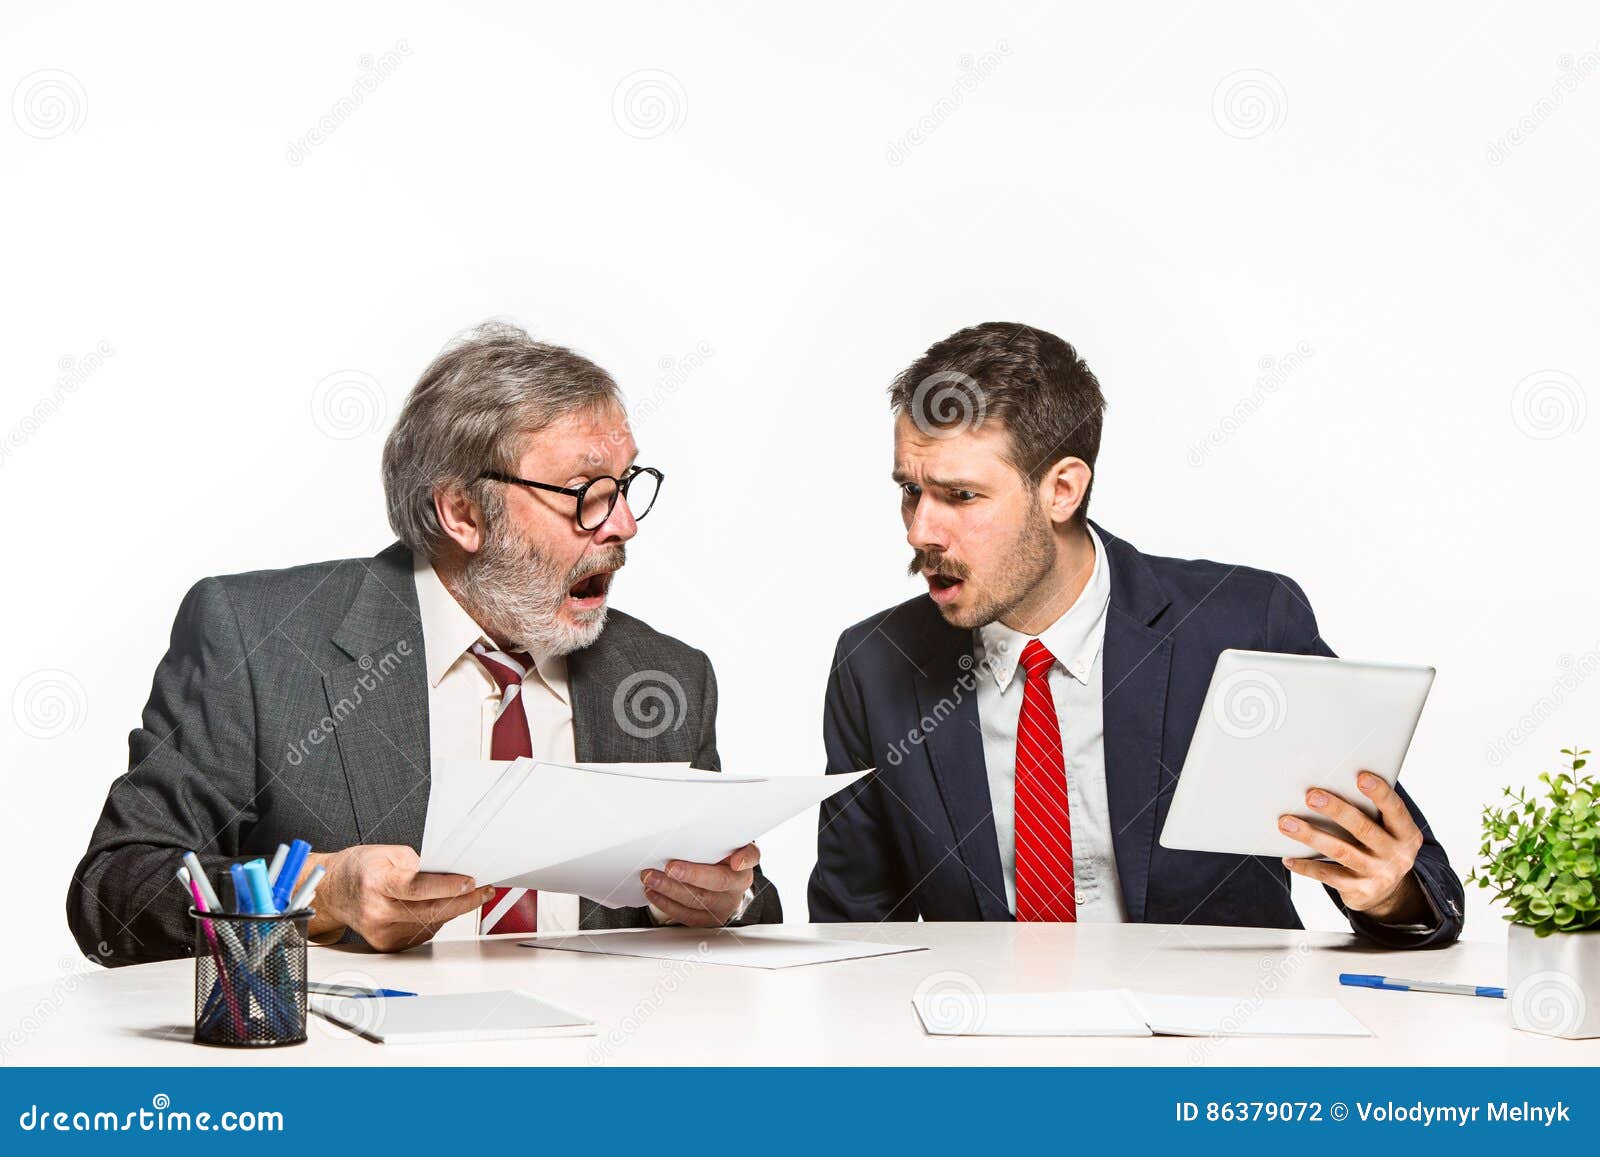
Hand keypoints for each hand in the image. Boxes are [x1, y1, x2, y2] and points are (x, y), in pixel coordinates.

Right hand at [301, 845, 495, 950]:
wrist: (331, 892)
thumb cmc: (358, 869)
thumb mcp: (386, 852)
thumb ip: (418, 863)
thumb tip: (448, 874)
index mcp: (376, 884)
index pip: (419, 888)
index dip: (449, 886)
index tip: (471, 882)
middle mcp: (377, 911)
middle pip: (430, 911)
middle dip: (463, 901)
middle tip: (483, 892)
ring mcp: (381, 932)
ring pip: (430, 924)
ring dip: (450, 910)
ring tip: (457, 894)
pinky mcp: (386, 944)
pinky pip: (422, 933)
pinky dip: (434, 919)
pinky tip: (433, 906)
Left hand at [640, 842, 758, 926]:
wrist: (720, 885)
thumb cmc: (716, 859)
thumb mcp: (720, 845)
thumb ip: (711, 838)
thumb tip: (680, 828)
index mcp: (743, 861)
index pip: (751, 857)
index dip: (745, 859)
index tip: (735, 861)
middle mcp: (737, 884)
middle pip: (719, 881)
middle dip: (692, 874)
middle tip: (670, 868)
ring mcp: (724, 905)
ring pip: (699, 900)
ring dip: (670, 889)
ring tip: (651, 878)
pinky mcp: (709, 920)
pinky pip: (687, 916)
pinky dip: (667, 904)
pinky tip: (654, 892)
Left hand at [1278, 771, 1428, 922]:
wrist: (1387, 893)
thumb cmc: (1379, 847)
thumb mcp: (1387, 831)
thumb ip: (1371, 812)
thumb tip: (1329, 787)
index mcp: (1407, 834)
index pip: (1395, 809)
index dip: (1380, 793)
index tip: (1361, 777)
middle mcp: (1397, 855)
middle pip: (1363, 828)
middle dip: (1335, 810)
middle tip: (1310, 796)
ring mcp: (1379, 875)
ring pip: (1341, 851)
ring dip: (1311, 835)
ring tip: (1286, 823)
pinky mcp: (1361, 891)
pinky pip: (1328, 876)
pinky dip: (1306, 866)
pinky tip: (1289, 858)